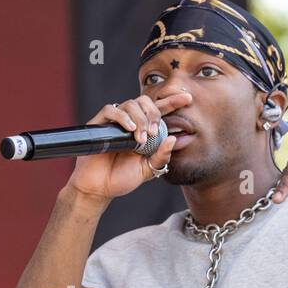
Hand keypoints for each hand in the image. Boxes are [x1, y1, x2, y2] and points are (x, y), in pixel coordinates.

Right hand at [64, 92, 190, 204]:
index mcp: (144, 130)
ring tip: (140, 139)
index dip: (172, 101)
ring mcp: (114, 122)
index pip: (158, 110)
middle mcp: (130, 123)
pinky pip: (111, 110)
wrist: (99, 188)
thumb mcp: (148, 169)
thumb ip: (161, 156)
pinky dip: (122, 117)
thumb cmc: (121, 179)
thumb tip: (173, 138)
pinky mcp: (99, 124)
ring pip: (130, 104)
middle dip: (153, 114)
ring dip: (139, 119)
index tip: (188, 99)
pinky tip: (129, 130)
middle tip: (153, 133)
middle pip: (144, 101)